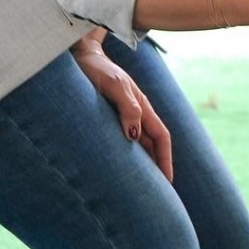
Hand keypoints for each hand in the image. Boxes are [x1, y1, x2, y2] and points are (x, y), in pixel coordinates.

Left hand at [70, 32, 174, 181]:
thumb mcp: (114, 87)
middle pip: (153, 143)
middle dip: (158, 166)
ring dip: (143, 162)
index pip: (161, 137)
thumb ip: (127, 108)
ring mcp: (124, 114)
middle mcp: (137, 112)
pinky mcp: (109, 116)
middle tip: (158, 192)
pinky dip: (127, 154)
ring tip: (141, 185)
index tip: (168, 181)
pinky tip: (120, 165)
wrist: (81, 56)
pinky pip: (123, 138)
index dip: (166, 159)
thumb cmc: (97, 70)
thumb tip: (135, 135)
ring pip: (139, 143)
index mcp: (143, 106)